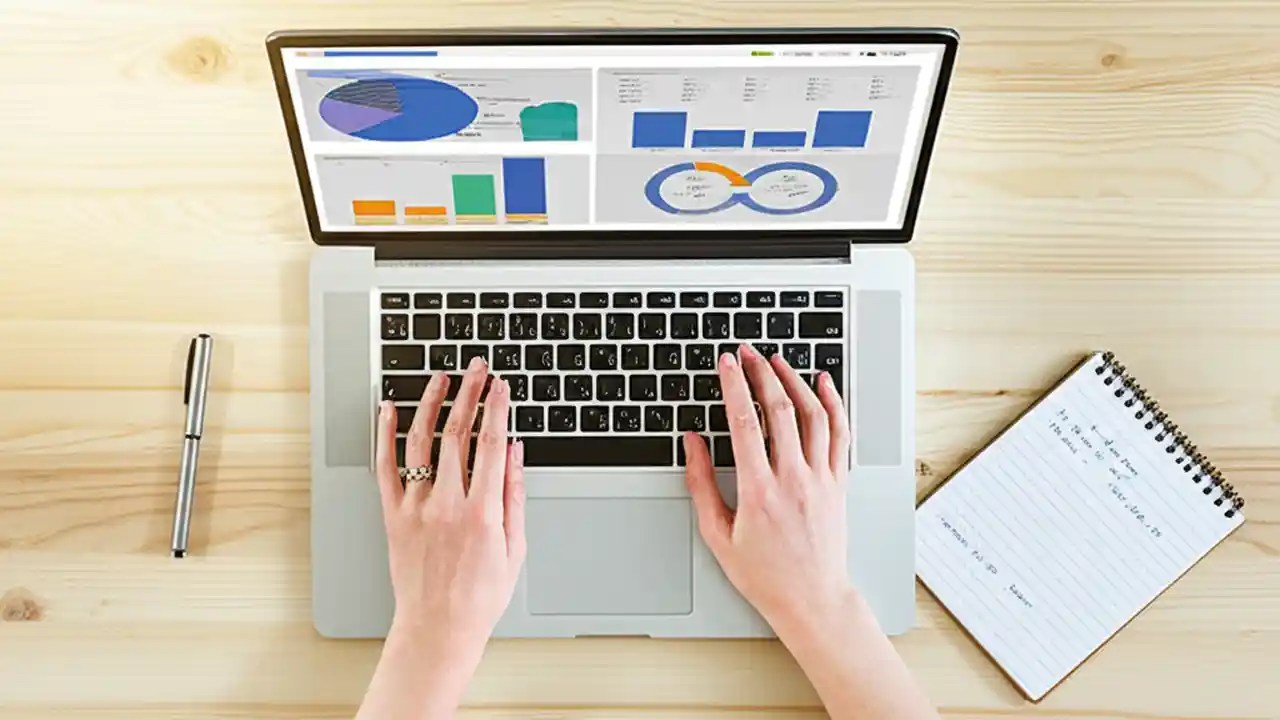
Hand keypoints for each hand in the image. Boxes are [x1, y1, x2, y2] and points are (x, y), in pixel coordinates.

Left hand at [360, 357, 524, 719]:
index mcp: (482, 511)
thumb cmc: (480, 596)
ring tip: (442, 378)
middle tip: (478, 369)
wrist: (438, 629)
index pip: (491, 443)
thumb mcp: (515, 546)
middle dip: (471, 393)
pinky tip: (388, 409)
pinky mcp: (392, 516)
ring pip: (421, 441)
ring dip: (432, 403)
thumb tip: (516, 452)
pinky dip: (385, 434)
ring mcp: (416, 507)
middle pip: (458, 433)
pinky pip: (385, 467)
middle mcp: (447, 503)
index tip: (502, 385)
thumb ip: (515, 494)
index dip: (498, 407)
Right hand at [683, 344, 851, 635]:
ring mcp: (821, 479)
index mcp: (759, 492)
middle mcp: (793, 480)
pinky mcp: (838, 483)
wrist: (812, 598)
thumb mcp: (717, 534)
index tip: (726, 364)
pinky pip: (839, 433)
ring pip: (813, 415)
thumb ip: (700, 484)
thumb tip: (691, 443)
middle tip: (747, 353)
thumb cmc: (764, 574)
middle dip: (761, 373)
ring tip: (778, 361)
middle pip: (779, 410)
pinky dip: (832, 403)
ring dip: (794, 381)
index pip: (744, 424)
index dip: (733, 386)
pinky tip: (822, 384)